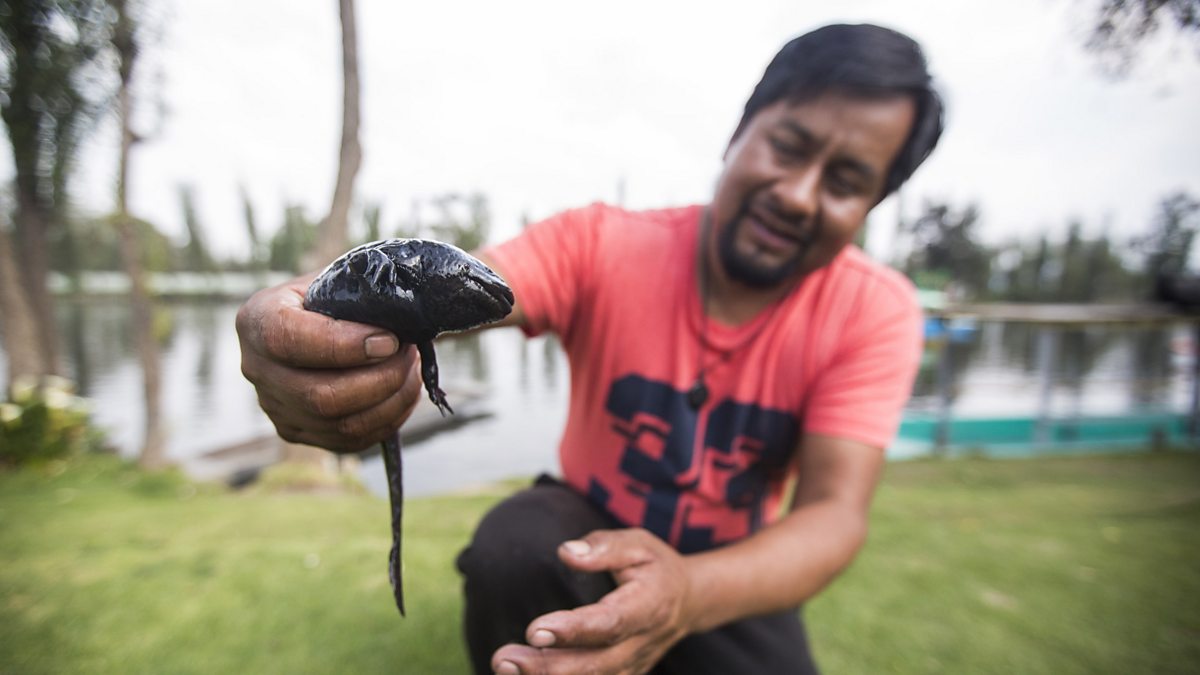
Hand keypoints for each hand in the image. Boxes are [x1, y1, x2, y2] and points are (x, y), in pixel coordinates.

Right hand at [236, 274, 422, 452]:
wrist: (315, 321)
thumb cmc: (330, 295)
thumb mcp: (336, 279)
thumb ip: (359, 292)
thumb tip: (401, 315)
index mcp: (258, 320)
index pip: (289, 340)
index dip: (344, 345)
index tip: (389, 340)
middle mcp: (257, 369)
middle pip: (319, 396)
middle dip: (380, 378)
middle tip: (409, 354)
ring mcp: (275, 407)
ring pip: (340, 424)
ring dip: (390, 400)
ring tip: (411, 370)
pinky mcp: (298, 431)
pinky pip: (349, 440)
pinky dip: (388, 420)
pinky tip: (403, 393)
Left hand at [491, 529, 694, 674]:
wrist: (687, 602)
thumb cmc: (655, 567)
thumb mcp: (638, 544)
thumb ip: (604, 547)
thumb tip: (566, 552)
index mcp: (649, 606)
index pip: (610, 624)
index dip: (574, 630)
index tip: (535, 630)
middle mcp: (641, 643)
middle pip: (595, 665)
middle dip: (547, 667)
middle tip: (504, 658)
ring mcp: (633, 666)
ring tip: (504, 667)